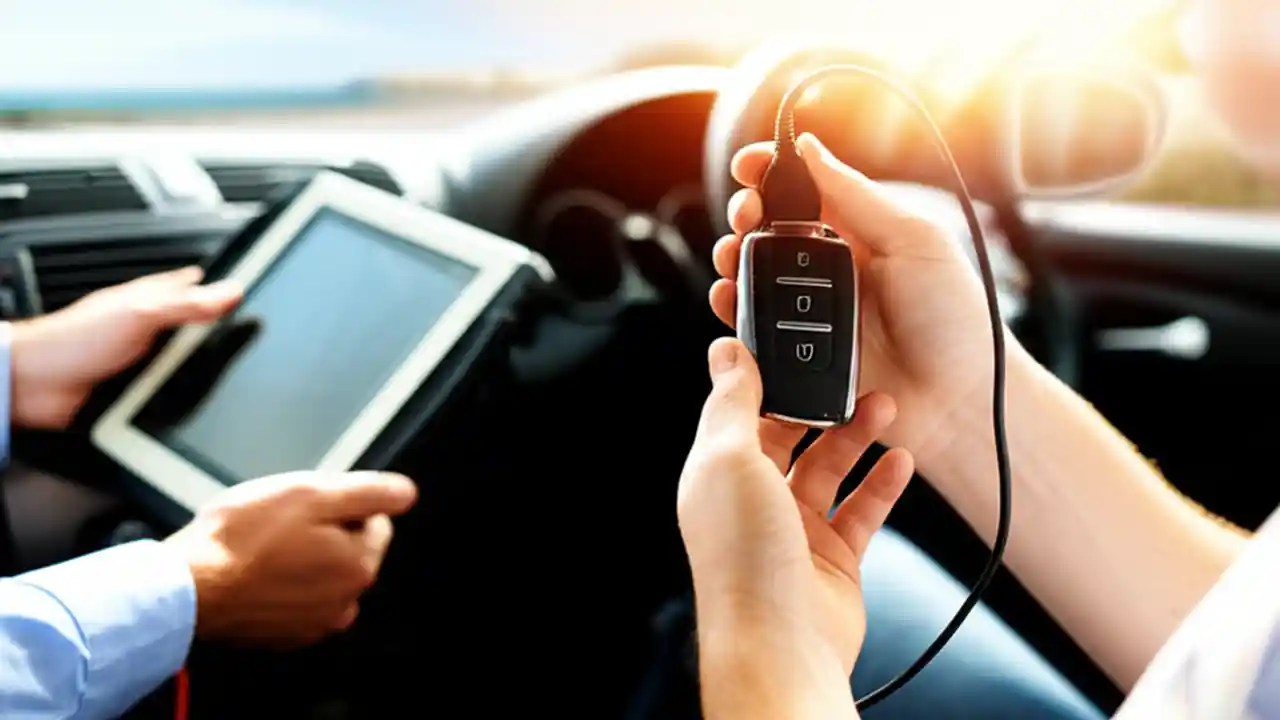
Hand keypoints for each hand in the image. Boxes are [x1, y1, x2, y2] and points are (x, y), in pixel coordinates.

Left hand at [11, 266, 241, 428]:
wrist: (38, 386)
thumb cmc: (73, 341)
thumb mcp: (140, 313)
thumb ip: (188, 304)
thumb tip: (232, 291)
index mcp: (147, 299)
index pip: (190, 286)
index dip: (215, 286)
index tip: (244, 289)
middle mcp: (146, 328)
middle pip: (192, 326)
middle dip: (214, 332)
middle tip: (243, 335)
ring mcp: (141, 360)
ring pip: (183, 361)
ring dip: (196, 368)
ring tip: (223, 370)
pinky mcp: (137, 389)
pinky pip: (170, 391)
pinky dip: (180, 394)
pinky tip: (191, 397)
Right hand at [164, 471, 417, 645]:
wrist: (186, 588)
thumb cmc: (241, 538)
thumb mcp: (312, 493)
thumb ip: (370, 492)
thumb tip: (406, 493)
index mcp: (359, 565)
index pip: (374, 521)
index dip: (339, 505)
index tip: (306, 505)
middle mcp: (345, 601)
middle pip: (348, 548)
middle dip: (320, 532)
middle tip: (279, 524)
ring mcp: (314, 622)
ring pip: (320, 574)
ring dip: (300, 558)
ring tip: (262, 548)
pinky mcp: (284, 634)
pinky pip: (295, 598)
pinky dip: (281, 584)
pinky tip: (254, 572)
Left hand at [678, 338, 912, 719]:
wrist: (782, 645)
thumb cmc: (745, 558)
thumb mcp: (728, 458)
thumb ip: (733, 402)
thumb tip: (725, 352)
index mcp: (717, 474)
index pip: (739, 412)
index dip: (766, 378)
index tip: (795, 344)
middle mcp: (753, 500)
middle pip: (791, 436)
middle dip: (821, 404)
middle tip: (856, 375)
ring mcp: (794, 530)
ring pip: (830, 468)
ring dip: (858, 436)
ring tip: (887, 407)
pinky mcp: (834, 558)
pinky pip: (861, 510)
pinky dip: (882, 484)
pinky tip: (901, 460)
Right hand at [709, 133, 1011, 462]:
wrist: (958, 402)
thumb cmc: (957, 322)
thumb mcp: (916, 241)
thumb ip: (858, 196)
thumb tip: (812, 149)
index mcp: (859, 234)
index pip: (804, 191)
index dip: (771, 172)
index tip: (750, 165)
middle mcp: (830, 272)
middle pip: (767, 232)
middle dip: (744, 214)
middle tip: (745, 216)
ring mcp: (810, 315)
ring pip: (751, 278)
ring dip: (730, 260)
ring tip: (731, 258)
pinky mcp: (797, 357)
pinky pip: (753, 330)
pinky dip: (732, 311)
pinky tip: (730, 300)